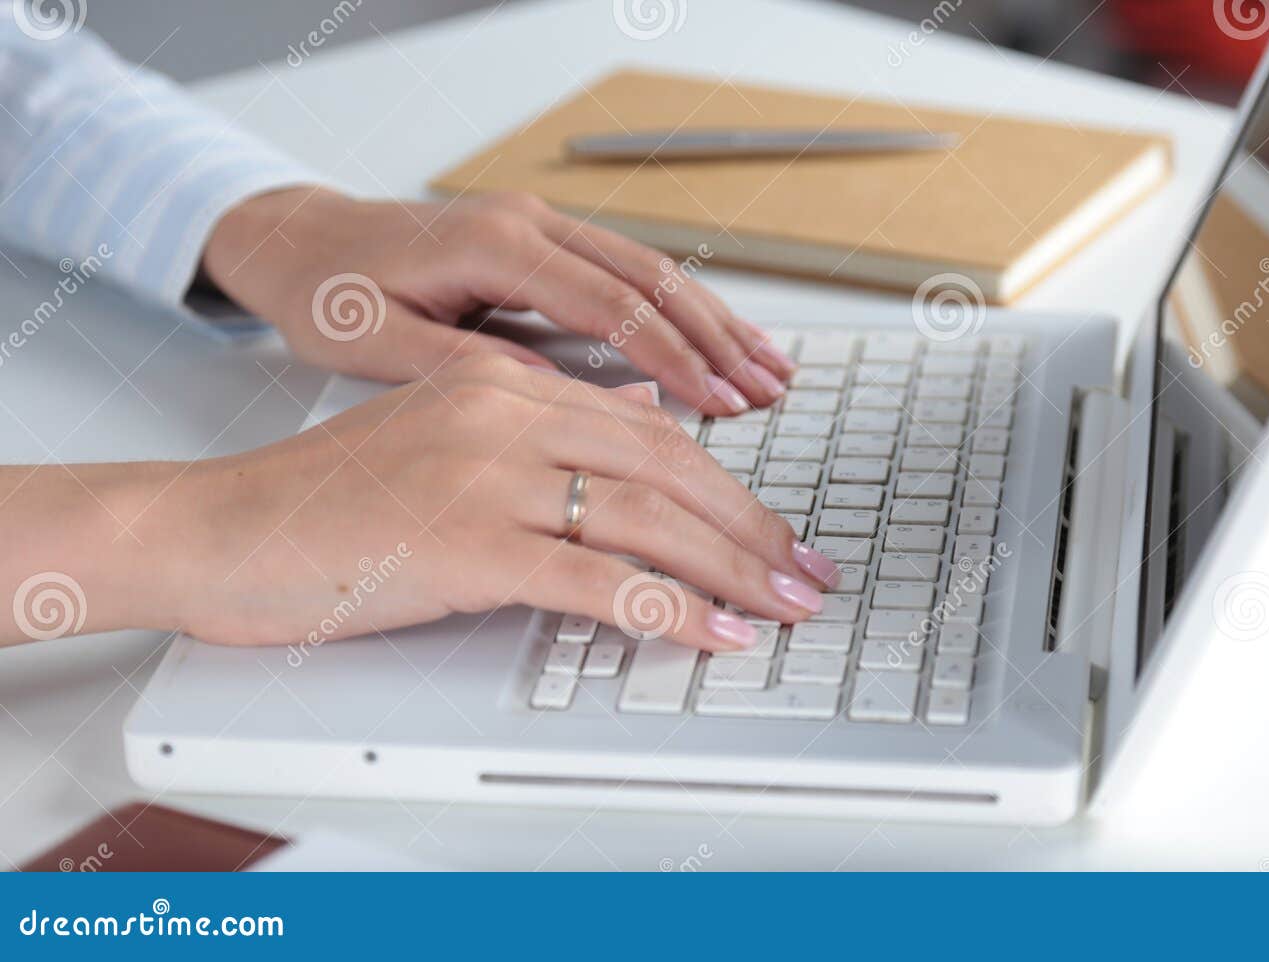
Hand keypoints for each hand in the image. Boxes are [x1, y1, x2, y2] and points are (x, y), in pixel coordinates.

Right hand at [131, 355, 840, 651]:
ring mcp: (486, 473)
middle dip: (753, 525)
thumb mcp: (438, 441)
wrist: (213, 529)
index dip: (729, 482)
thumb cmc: (322, 502)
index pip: (650, 429)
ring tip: (786, 603)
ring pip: (648, 517)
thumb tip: (637, 434)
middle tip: (808, 570)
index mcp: (502, 383)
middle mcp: (503, 411)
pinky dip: (667, 608)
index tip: (775, 526)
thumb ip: (533, 434)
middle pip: (669, 467)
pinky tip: (712, 630)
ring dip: (733, 567)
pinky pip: (595, 578)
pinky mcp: (464, 541)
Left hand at [200, 187, 796, 415]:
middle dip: (716, 338)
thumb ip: (468, 367)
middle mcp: (528, 223)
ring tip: (769, 371)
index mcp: (491, 246)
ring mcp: (541, 226)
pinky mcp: (545, 242)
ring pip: (652, 270)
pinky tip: (720, 344)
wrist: (300, 242)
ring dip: (714, 321)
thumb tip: (559, 398)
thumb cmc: (329, 298)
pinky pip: (631, 273)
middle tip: (768, 392)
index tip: (718, 402)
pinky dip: (683, 311)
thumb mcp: (377, 345)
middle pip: (648, 278)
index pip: (606, 302)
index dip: (670, 354)